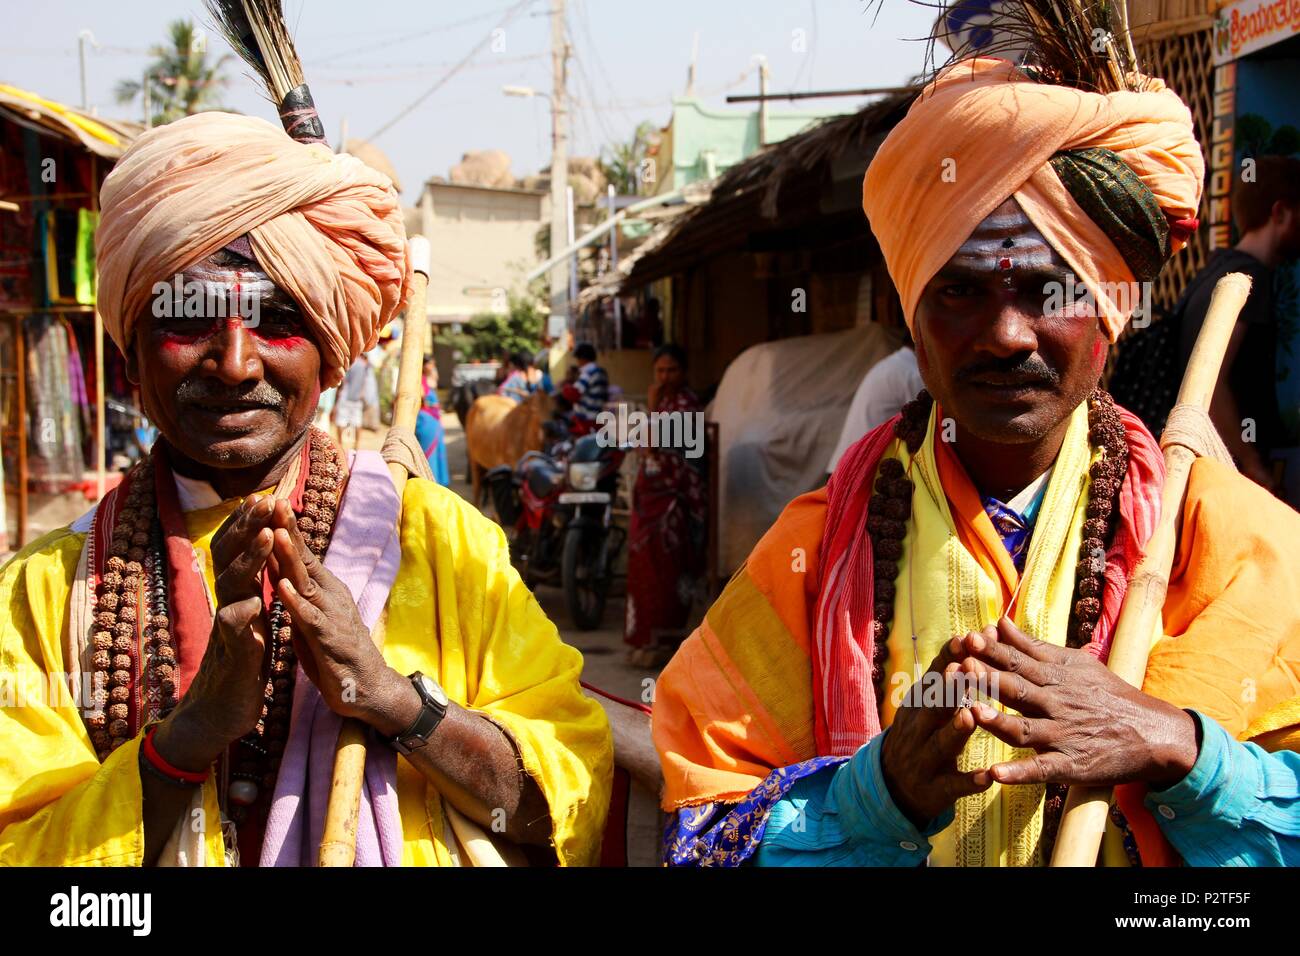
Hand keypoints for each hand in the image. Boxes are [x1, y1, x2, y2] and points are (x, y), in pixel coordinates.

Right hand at [154, 496, 277, 770]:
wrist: (220, 714)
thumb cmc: (241, 665)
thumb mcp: (251, 623)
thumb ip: (252, 595)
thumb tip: (257, 566)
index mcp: (241, 598)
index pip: (240, 553)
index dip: (249, 526)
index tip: (262, 496)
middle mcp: (230, 607)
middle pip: (233, 559)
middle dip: (247, 528)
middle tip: (262, 499)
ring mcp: (229, 631)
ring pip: (234, 588)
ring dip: (250, 560)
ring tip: (266, 535)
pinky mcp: (234, 658)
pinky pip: (235, 634)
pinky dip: (243, 617)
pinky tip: (253, 604)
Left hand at [266, 500, 417, 735]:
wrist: (368, 690)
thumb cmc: (336, 654)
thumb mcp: (312, 618)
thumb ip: (297, 593)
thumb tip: (278, 567)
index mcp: (325, 590)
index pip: (301, 555)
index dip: (285, 529)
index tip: (267, 504)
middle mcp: (331, 596)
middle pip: (306, 559)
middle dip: (289, 531)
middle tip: (274, 502)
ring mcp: (332, 616)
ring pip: (308, 583)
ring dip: (292, 558)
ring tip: (278, 534)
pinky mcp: (330, 641)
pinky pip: (310, 619)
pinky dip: (295, 603)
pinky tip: (281, 588)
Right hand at [880, 634, 994, 825]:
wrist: (895, 787)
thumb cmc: (924, 732)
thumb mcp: (932, 701)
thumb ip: (959, 669)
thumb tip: (987, 630)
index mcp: (918, 704)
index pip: (933, 676)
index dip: (947, 659)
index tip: (964, 639)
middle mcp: (917, 728)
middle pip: (932, 707)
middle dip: (948, 689)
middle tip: (965, 669)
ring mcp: (924, 759)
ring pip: (940, 743)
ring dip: (955, 729)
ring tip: (971, 716)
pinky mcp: (935, 789)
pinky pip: (953, 785)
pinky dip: (969, 781)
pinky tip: (988, 777)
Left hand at [958, 618, 1199, 789]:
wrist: (1154, 733)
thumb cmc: (1107, 694)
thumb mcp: (1074, 664)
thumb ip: (1033, 646)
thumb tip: (999, 623)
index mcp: (1055, 678)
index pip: (1018, 662)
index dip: (992, 651)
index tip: (969, 638)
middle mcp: (1056, 704)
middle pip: (1017, 691)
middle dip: (988, 679)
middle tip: (961, 667)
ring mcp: (1063, 736)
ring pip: (1024, 729)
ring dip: (997, 722)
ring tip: (972, 713)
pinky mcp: (1071, 766)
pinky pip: (1042, 770)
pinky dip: (1019, 773)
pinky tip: (995, 774)